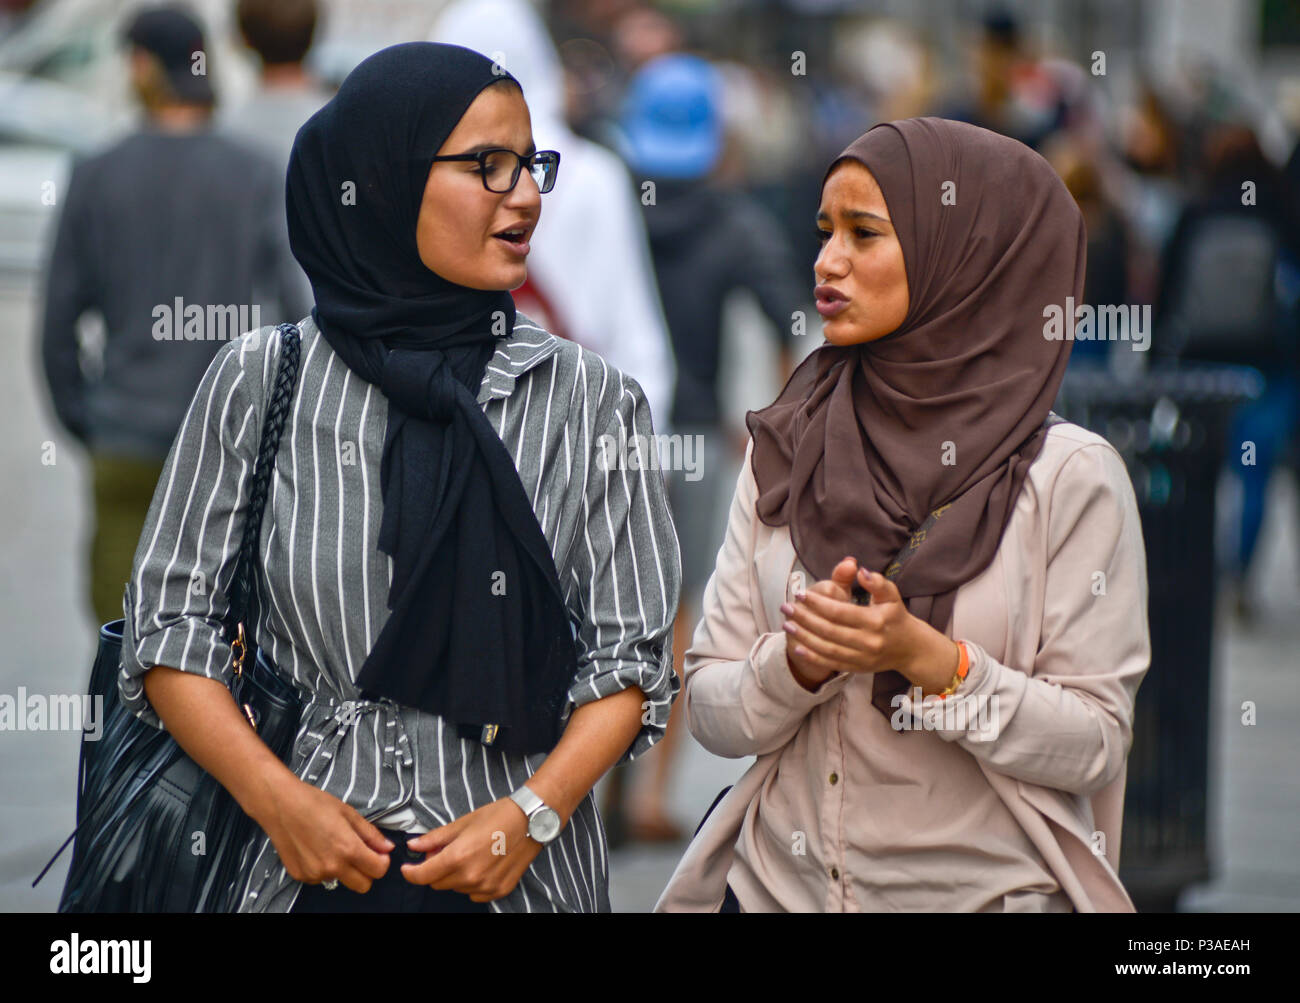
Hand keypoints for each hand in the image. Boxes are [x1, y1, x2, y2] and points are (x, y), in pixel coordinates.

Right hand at [257, 774, 393, 892]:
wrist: (280, 805)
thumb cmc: (314, 803)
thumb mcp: (348, 813)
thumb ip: (370, 834)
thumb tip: (387, 847)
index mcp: (347, 849)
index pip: (378, 871)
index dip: (382, 861)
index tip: (378, 853)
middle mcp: (332, 866)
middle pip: (363, 885)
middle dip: (367, 872)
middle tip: (361, 854)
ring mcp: (314, 874)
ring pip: (341, 881)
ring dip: (343, 869)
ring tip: (331, 845)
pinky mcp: (300, 876)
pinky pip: (321, 878)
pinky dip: (324, 868)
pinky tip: (316, 849)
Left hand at [400, 797, 543, 902]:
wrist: (531, 821)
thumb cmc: (497, 816)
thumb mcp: (462, 823)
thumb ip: (435, 838)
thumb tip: (414, 846)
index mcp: (458, 857)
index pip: (423, 876)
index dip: (411, 873)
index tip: (408, 868)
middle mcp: (470, 877)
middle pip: (438, 883)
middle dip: (435, 870)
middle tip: (444, 852)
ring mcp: (486, 886)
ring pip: (456, 888)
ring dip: (455, 876)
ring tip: (468, 855)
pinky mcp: (499, 890)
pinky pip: (474, 894)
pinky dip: (472, 883)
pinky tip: (482, 864)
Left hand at [780, 556, 959, 695]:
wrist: (910, 649)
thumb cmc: (896, 616)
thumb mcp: (891, 595)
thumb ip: (877, 582)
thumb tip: (860, 570)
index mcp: (875, 621)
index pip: (839, 612)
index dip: (817, 603)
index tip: (800, 594)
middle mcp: (868, 642)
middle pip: (829, 630)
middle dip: (804, 618)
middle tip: (786, 607)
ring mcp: (862, 658)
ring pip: (827, 648)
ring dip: (804, 637)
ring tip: (787, 625)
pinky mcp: (857, 668)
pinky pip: (831, 663)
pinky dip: (813, 657)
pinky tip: (798, 647)